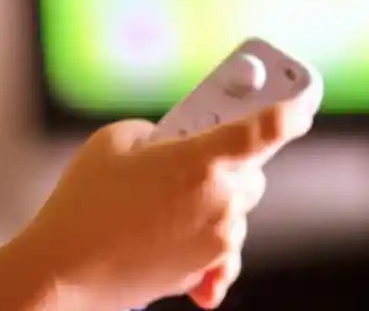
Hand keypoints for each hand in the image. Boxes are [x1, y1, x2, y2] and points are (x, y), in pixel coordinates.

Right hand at [18, 105, 297, 308]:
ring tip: (159, 200)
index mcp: (204, 158)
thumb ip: (162, 131)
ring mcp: (219, 236)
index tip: (305, 95)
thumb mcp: (117, 140)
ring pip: (236, 207)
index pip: (272, 126)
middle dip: (227, 160)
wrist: (63, 274)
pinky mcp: (207, 266)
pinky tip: (192, 236)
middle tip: (191, 153)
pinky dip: (210, 242)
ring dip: (211, 199)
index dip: (296, 105)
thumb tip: (180, 139)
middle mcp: (222, 198)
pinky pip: (225, 247)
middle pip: (251, 169)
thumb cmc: (84, 204)